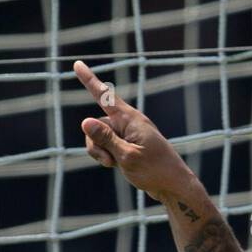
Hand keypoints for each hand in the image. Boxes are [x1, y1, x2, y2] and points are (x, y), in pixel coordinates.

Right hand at [73, 59, 194, 202]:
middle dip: (95, 143)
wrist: (174, 187)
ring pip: (100, 137)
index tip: (77, 64)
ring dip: (101, 152)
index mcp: (130, 119)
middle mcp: (128, 123)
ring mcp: (128, 134)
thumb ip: (106, 139)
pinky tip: (117, 166)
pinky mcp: (128, 145)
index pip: (105, 96)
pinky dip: (108, 156)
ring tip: (115, 165)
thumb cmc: (155, 171)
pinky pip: (108, 145)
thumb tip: (85, 121)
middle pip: (97, 124)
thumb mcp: (127, 157)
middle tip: (109, 161)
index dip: (89, 80)